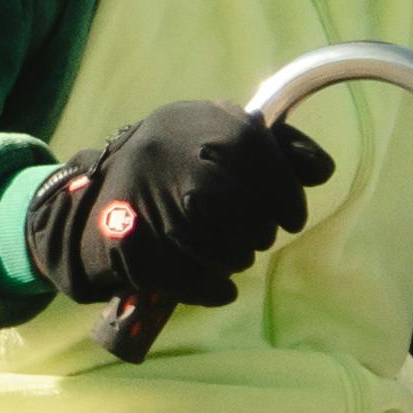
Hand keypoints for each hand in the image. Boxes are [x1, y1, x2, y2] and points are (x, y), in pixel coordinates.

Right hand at [26, 102, 337, 314]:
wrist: (91, 197)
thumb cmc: (179, 167)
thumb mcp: (222, 141)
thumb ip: (279, 150)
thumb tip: (322, 170)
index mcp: (190, 121)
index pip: (253, 149)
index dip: (284, 191)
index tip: (292, 218)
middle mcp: (160, 151)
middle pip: (230, 199)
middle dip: (258, 229)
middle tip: (259, 239)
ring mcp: (136, 196)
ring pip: (204, 238)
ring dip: (234, 257)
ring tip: (237, 257)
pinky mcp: (121, 240)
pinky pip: (176, 272)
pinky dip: (209, 288)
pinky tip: (224, 290)